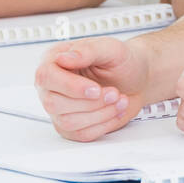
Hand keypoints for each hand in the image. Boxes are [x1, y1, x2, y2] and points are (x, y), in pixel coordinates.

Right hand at [35, 37, 150, 141]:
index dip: (71, 86)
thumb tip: (62, 58)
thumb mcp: (110, 48)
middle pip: (54, 103)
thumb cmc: (121, 61)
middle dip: (91, 102)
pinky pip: (80, 134)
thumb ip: (87, 50)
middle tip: (114, 92)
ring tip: (118, 99)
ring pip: (68, 122)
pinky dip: (103, 125)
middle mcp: (52, 85)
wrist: (136, 79)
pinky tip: (115, 111)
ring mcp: (58, 108)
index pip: (46, 76)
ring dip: (100, 114)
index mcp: (55, 60)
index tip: (95, 89)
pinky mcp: (70, 126)